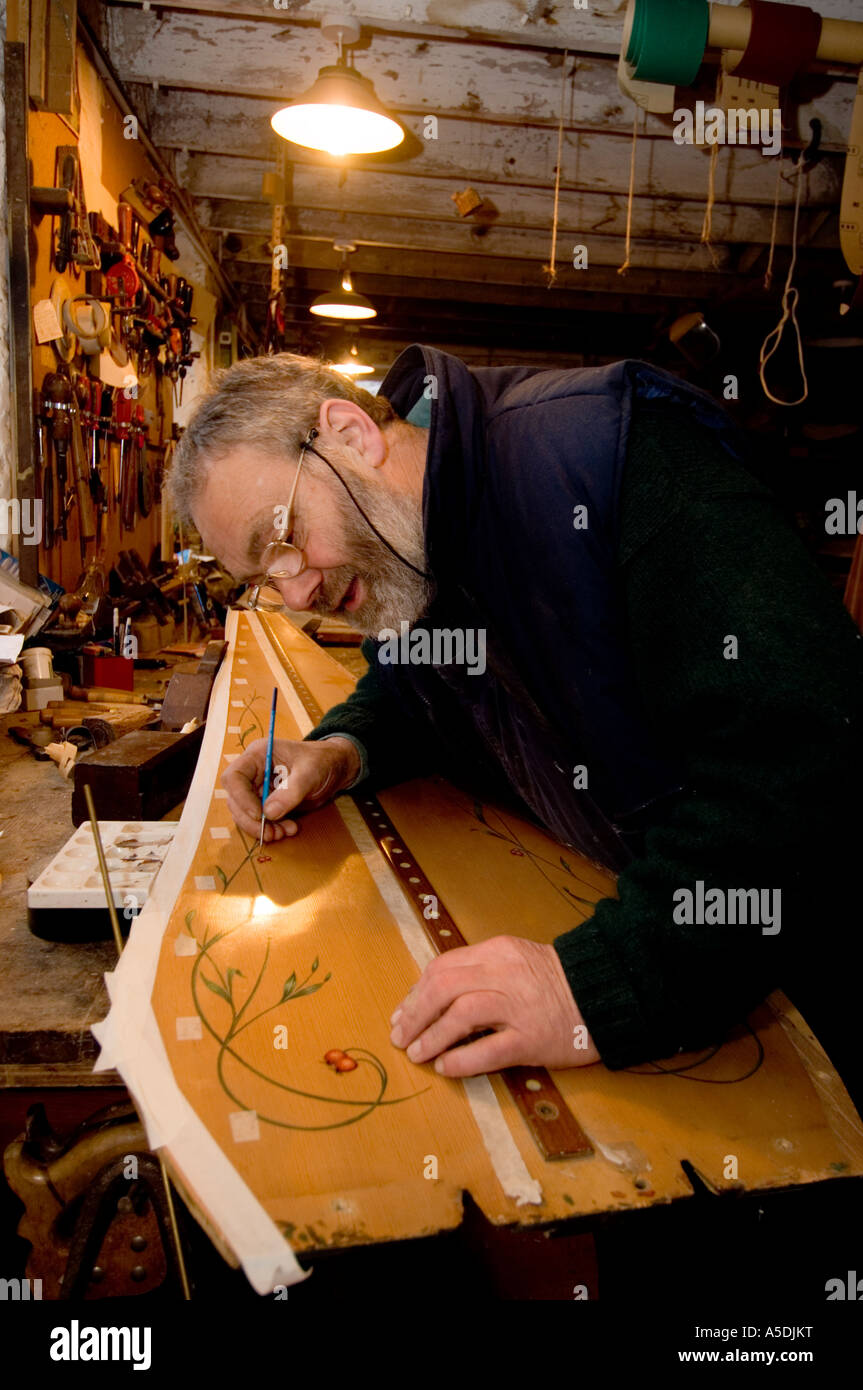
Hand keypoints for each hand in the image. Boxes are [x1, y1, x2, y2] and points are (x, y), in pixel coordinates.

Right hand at [221, 736, 359, 841]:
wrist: (335, 767)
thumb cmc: (322, 761)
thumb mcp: (311, 772)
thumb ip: (291, 791)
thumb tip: (269, 813)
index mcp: (258, 756)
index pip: (234, 777)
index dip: (241, 798)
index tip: (259, 814)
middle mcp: (253, 772)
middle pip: (236, 800)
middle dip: (251, 820)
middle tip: (271, 833)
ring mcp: (258, 788)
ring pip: (246, 814)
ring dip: (262, 828)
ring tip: (284, 832)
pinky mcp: (267, 803)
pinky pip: (260, 820)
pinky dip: (271, 829)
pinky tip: (289, 829)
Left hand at [389, 935, 600, 1076]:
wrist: (605, 994)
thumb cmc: (556, 982)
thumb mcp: (515, 961)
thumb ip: (478, 972)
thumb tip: (431, 997)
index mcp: (498, 951)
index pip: (443, 967)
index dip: (416, 992)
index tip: (402, 1013)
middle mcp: (505, 974)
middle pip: (444, 987)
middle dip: (415, 1014)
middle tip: (400, 1037)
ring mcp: (520, 1007)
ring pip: (461, 1014)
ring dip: (431, 1036)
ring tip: (417, 1053)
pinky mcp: (533, 1039)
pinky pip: (489, 1049)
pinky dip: (461, 1059)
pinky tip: (446, 1067)